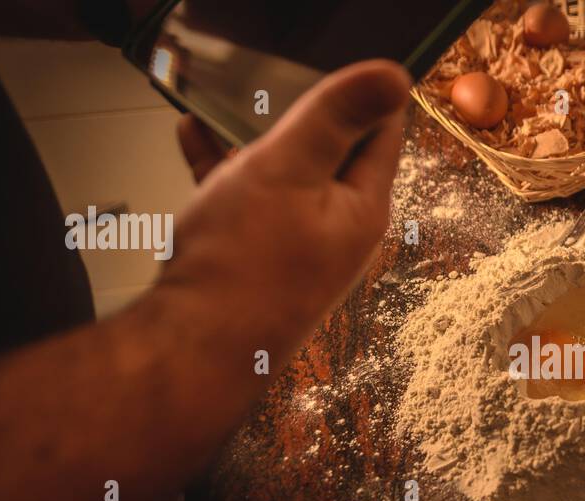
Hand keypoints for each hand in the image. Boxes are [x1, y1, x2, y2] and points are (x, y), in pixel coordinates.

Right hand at [169, 59, 409, 330]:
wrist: (191, 352)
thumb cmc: (239, 271)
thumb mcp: (289, 168)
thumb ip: (337, 118)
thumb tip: (393, 78)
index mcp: (363, 210)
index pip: (383, 133)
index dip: (361, 92)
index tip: (333, 65)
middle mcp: (339, 233)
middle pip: (332, 152)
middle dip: (301, 113)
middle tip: (272, 82)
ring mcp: (300, 250)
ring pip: (285, 174)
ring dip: (255, 137)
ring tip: (223, 104)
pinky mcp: (262, 263)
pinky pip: (249, 201)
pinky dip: (225, 168)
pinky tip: (194, 142)